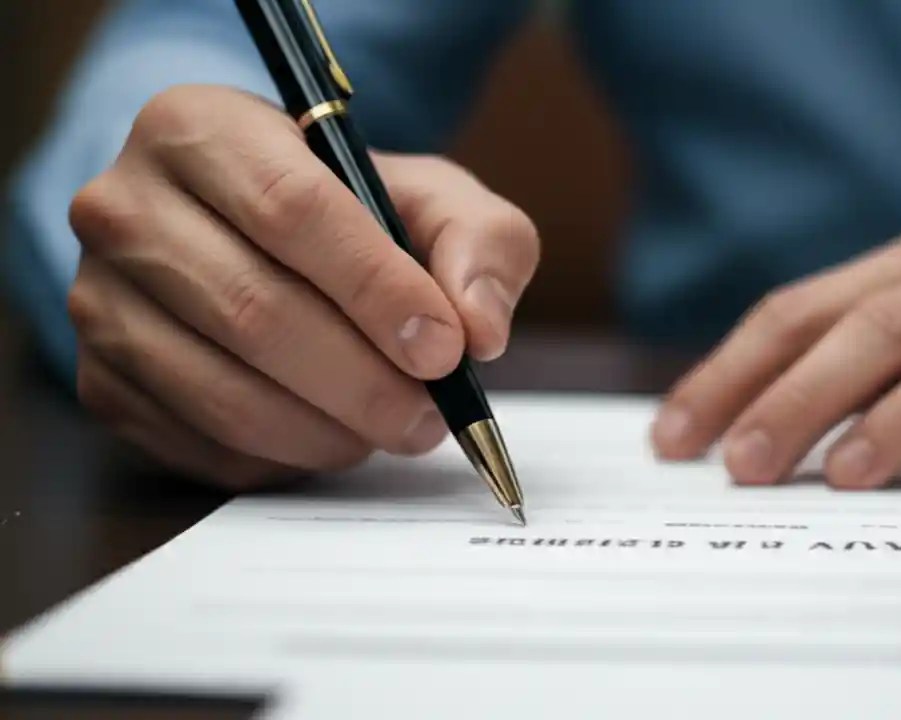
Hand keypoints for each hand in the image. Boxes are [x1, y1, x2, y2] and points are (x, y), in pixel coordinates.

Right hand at [67, 85, 539, 488]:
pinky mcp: (101, 380)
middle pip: (253, 310)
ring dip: (328, 430)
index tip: (444, 350)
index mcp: (201, 128)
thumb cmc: (347, 212)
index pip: (289, 209)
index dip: (376, 290)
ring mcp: (98, 299)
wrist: (250, 238)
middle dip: (363, 380)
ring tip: (394, 427)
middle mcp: (124, 207)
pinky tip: (333, 435)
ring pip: (222, 391)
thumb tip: (480, 329)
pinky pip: (200, 442)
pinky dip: (283, 457)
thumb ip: (480, 243)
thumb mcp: (430, 198)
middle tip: (430, 414)